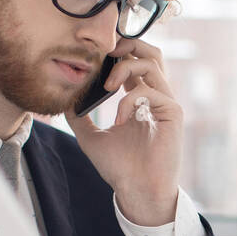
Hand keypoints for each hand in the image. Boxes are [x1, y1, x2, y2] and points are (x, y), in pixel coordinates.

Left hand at [68, 37, 182, 225]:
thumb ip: (79, 116)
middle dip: (127, 44)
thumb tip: (63, 98)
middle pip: (150, 51)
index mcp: (139, 99)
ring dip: (124, 68)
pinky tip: (120, 120)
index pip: (133, 60)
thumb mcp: (90, 137)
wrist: (137, 191)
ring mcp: (166, 103)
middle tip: (105, 55)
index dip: (116, 52)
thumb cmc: (119, 168)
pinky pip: (149, 91)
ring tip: (107, 87)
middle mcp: (155, 96)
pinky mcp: (173, 113)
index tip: (94, 56)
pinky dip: (129, 101)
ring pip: (152, 62)